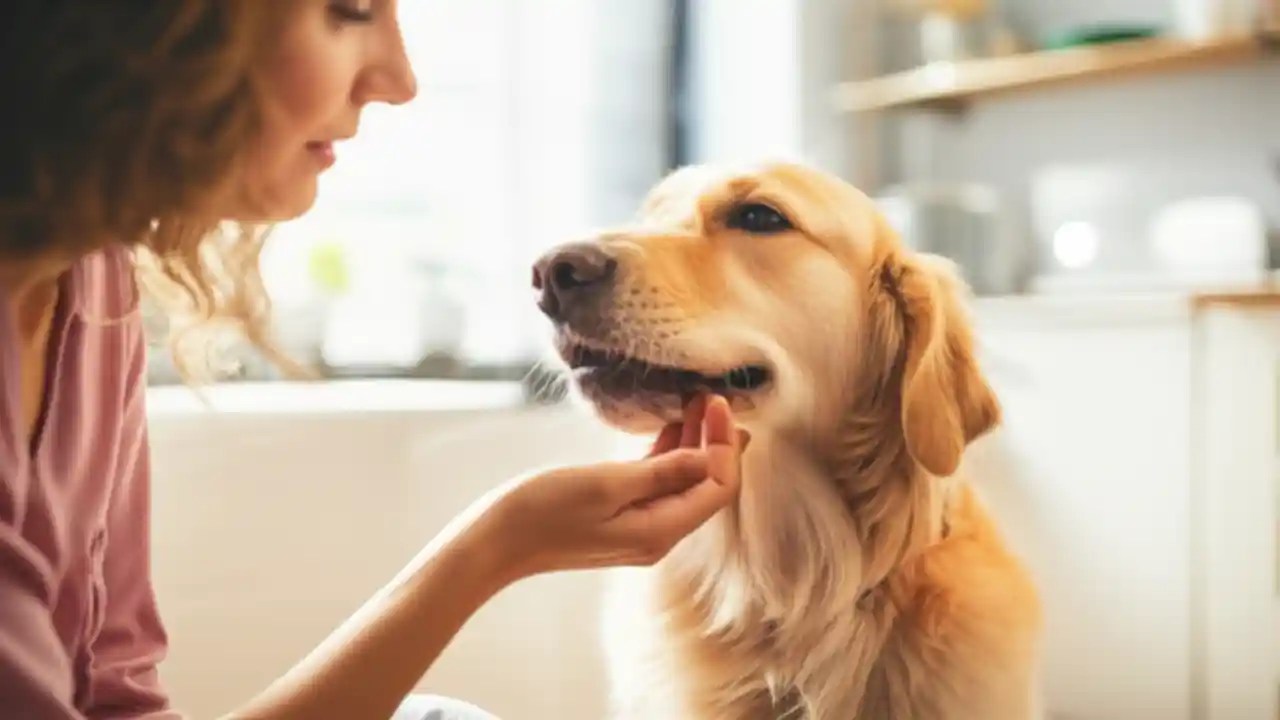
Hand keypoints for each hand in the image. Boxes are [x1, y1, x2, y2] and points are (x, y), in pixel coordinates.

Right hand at [487, 395, 747, 579]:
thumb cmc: (542, 510)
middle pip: (706, 487)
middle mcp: (657, 535)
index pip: (717, 487)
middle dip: (715, 441)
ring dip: (693, 445)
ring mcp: (639, 528)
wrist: (494, 542)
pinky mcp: (620, 519)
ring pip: (683, 484)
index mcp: (659, 530)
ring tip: (697, 403)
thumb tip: (709, 457)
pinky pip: (658, 486)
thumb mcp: (605, 484)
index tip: (717, 402)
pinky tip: (670, 427)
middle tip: (713, 396)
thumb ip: (661, 471)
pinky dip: (668, 456)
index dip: (725, 445)